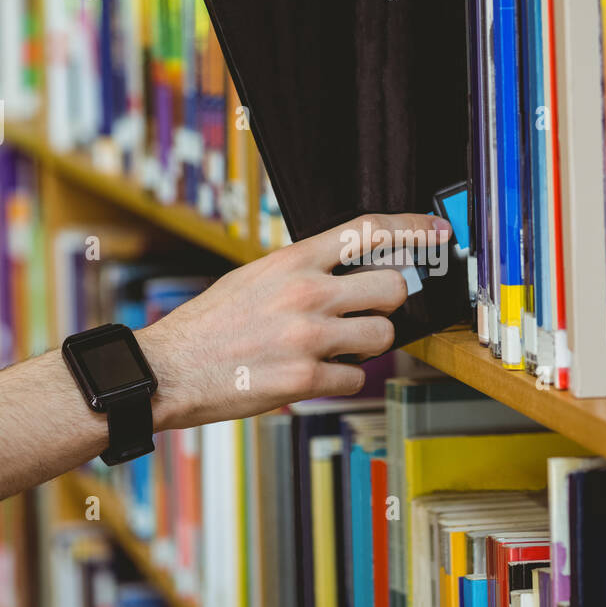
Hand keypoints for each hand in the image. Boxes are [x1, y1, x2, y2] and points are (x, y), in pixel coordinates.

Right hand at [137, 212, 451, 429]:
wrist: (169, 370)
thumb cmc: (210, 325)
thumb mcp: (254, 277)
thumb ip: (303, 271)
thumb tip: (352, 272)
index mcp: (292, 261)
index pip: (368, 230)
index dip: (412, 227)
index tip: (436, 231)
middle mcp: (305, 293)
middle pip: (393, 288)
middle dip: (391, 302)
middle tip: (370, 312)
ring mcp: (307, 337)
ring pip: (383, 336)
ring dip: (368, 345)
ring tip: (337, 346)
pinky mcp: (305, 378)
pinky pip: (356, 377)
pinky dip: (343, 378)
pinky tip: (316, 373)